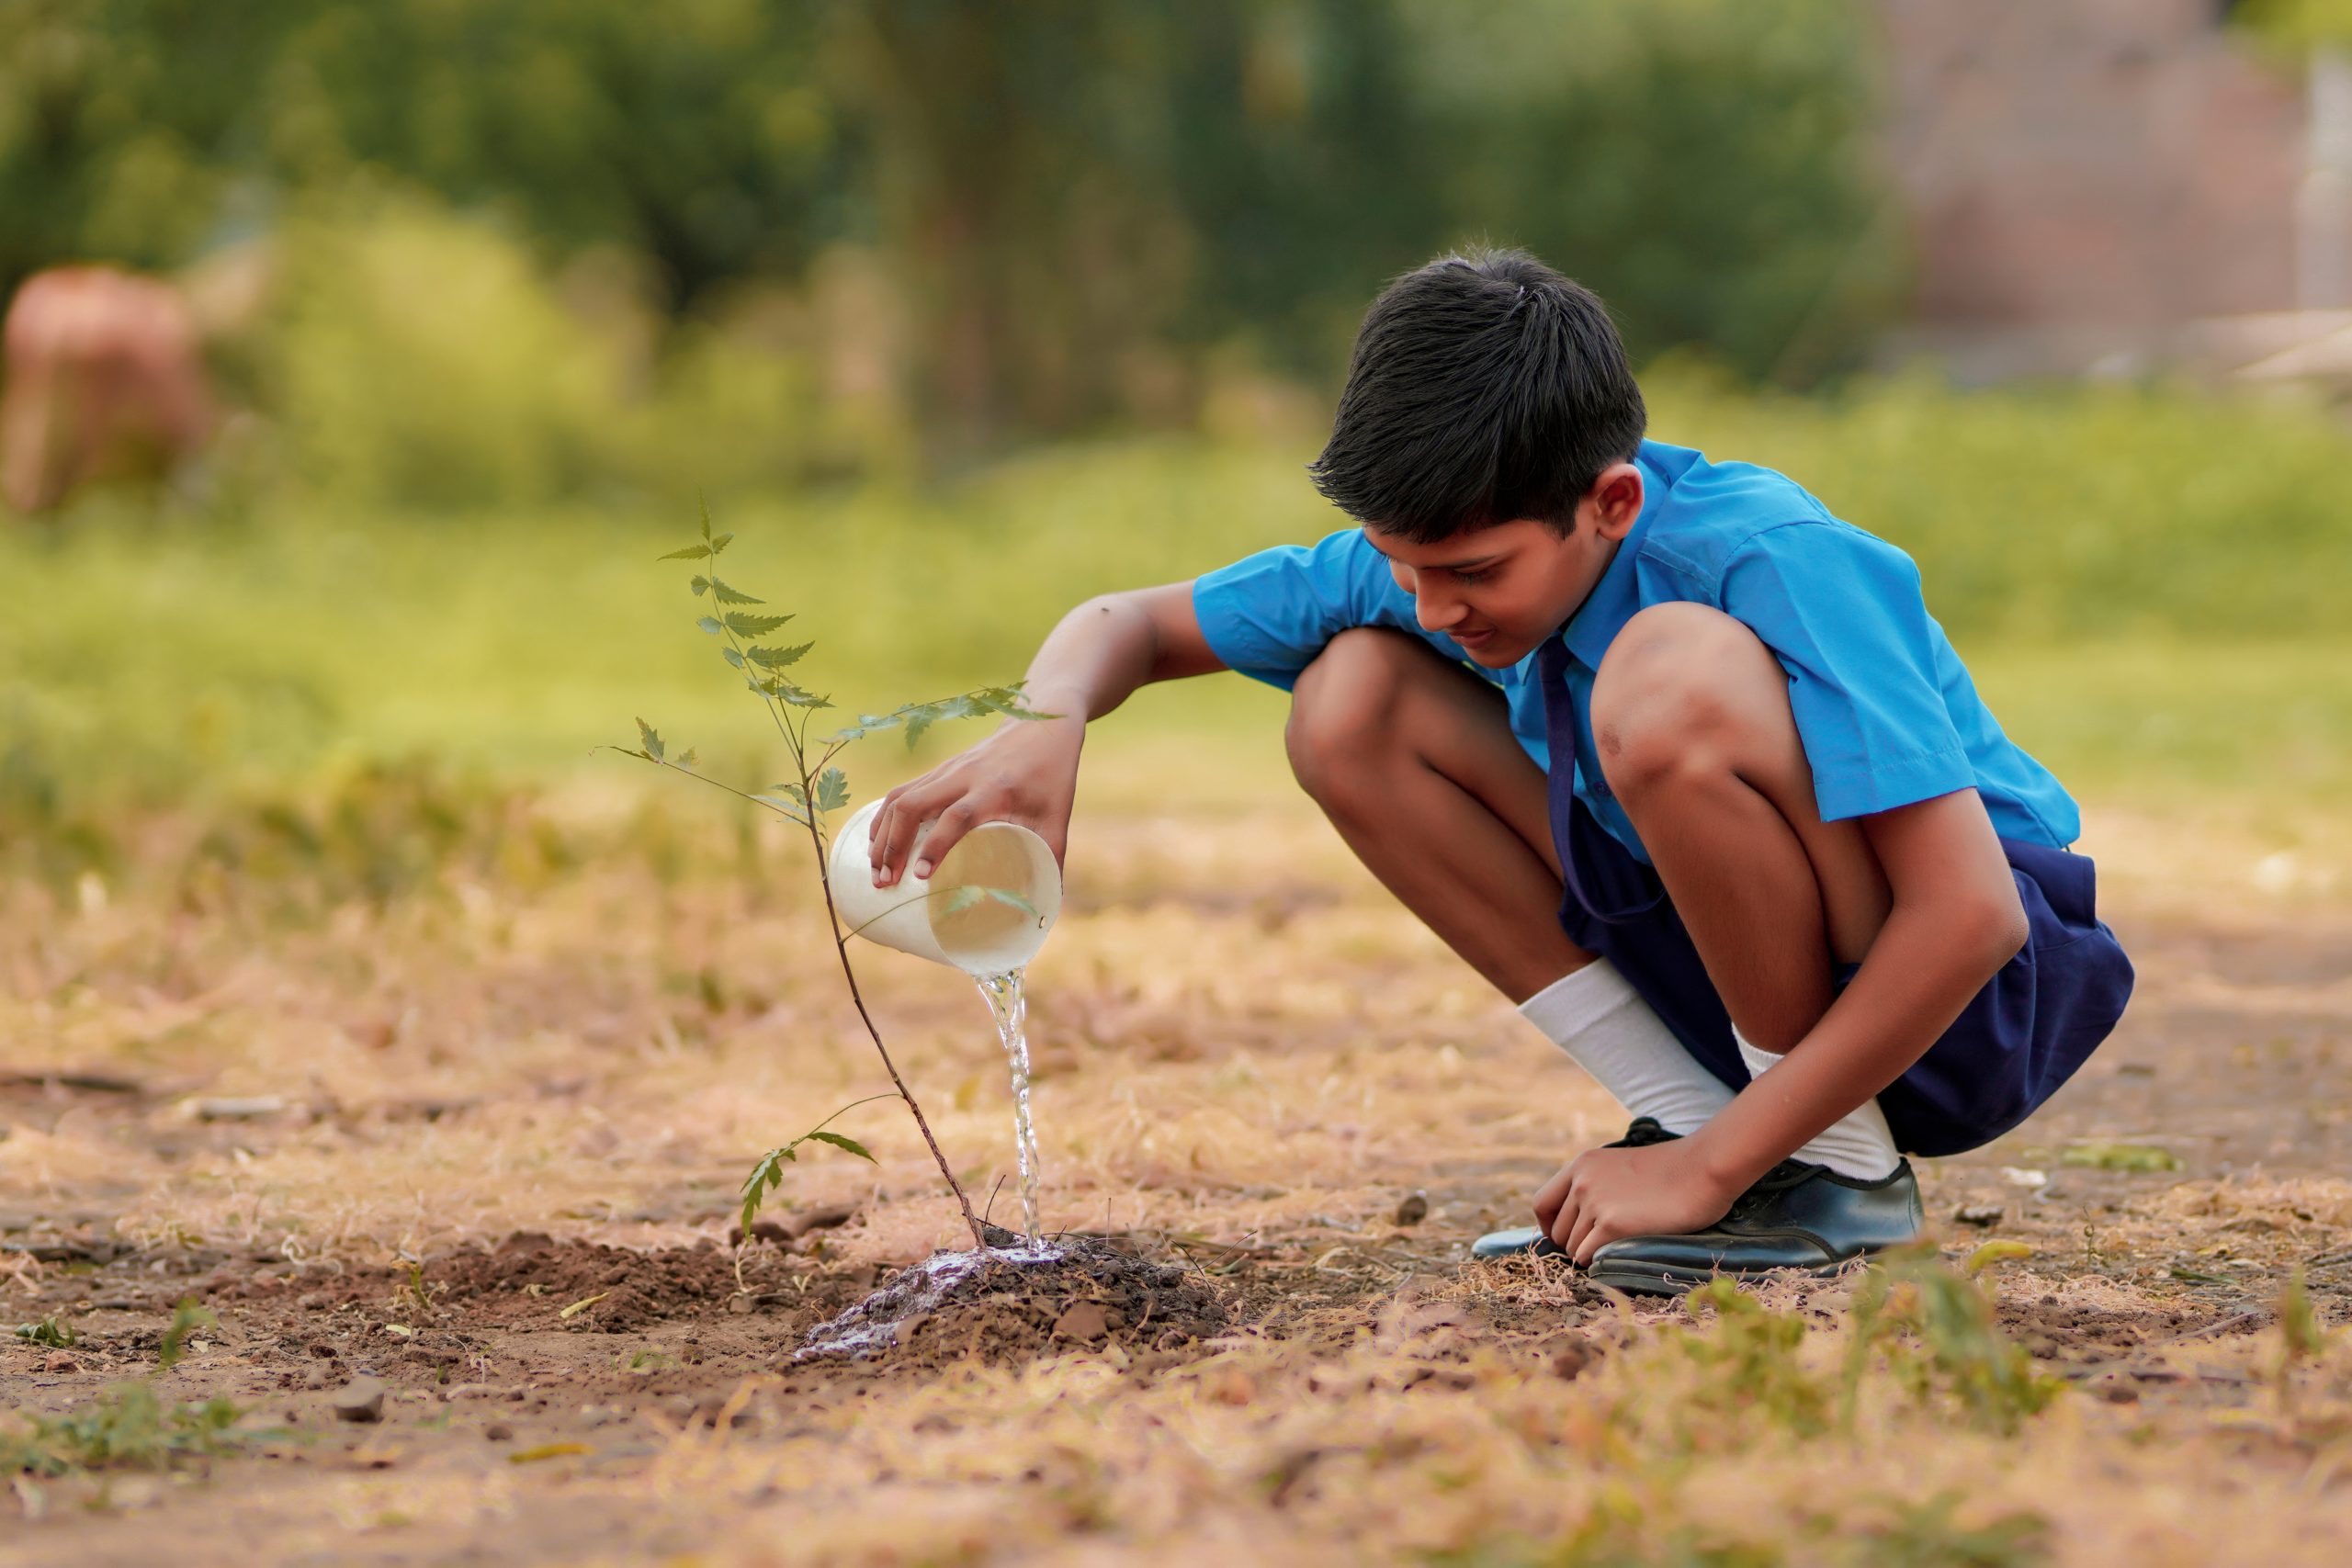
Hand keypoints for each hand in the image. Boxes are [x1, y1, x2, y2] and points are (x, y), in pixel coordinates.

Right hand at [866, 714, 1083, 887]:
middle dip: (893, 846)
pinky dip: (883, 817)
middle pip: (913, 804)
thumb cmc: (1051, 777)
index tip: (919, 876)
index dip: (937, 845)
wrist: (1041, 727)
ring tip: (875, 871)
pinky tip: (876, 842)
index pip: (957, 815)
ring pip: (900, 797)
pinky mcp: (938, 769)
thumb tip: (1045, 910)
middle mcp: (964, 775)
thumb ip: (1051, 861)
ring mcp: (946, 769)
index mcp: (995, 788)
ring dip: (882, 834)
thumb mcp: (1057, 819)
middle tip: (885, 883)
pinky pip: (901, 791)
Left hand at [1531, 1138, 1737, 1264]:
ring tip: (1618, 1246)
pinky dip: (1599, 1262)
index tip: (1565, 1238)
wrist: (1702, 1169)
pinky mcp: (1612, 1224)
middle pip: (1557, 1232)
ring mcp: (1595, 1202)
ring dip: (1590, 1254)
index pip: (1541, 1203)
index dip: (1549, 1226)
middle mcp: (1581, 1181)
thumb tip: (1578, 1222)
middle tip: (1601, 1248)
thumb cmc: (1671, 1172)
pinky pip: (1587, 1256)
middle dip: (1575, 1245)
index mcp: (1581, 1165)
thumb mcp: (1620, 1167)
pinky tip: (1620, 1253)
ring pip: (1572, 1248)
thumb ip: (1595, 1186)